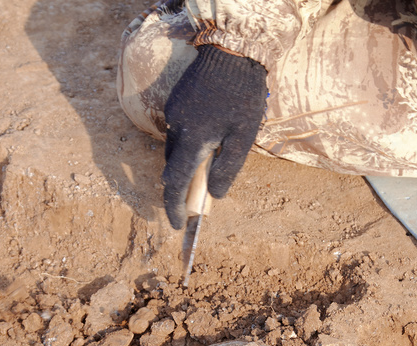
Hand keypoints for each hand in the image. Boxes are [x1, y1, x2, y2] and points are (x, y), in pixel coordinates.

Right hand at [162, 45, 267, 228]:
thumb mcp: (244, 136)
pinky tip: (204, 144)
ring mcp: (174, 114)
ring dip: (183, 166)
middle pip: (172, 168)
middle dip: (179, 189)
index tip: (177, 224)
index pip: (176, 182)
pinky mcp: (177, 102)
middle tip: (193, 204)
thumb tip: (214, 195)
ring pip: (173, 150)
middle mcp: (176, 128)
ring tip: (202, 175)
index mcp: (192, 139)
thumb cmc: (243, 95)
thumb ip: (228, 168)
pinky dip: (186, 147)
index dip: (175, 207)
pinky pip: (177, 133)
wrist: (232, 51)